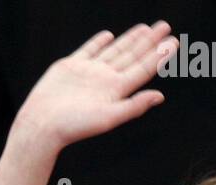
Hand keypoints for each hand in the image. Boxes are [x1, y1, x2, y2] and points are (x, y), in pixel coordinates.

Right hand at [14, 22, 176, 151]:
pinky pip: (89, 50)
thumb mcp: (108, 117)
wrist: (41, 124)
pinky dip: (99, 42)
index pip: (143, 70)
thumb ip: (134, 106)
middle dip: (149, 42)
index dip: (159, 56)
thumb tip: (160, 96)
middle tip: (165, 27)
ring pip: (115, 51)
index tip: (173, 42)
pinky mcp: (71, 67)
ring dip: (130, 40)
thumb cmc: (73, 126)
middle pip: (132, 57)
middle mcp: (105, 80)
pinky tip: (109, 36)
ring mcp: (89, 72)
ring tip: (145, 29)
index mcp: (115, 92)